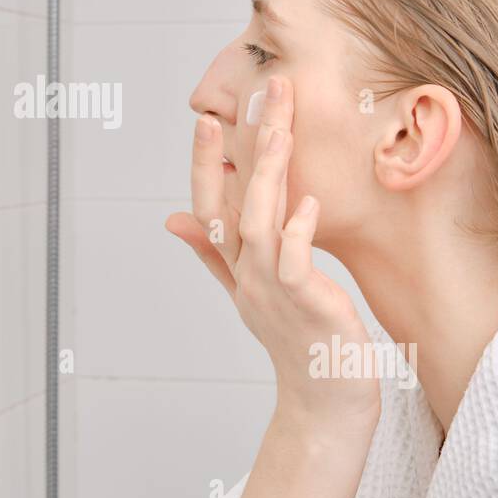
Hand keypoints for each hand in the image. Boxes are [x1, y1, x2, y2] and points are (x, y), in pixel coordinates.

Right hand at [166, 75, 380, 432]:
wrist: (325, 400)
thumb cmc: (297, 341)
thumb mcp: (248, 291)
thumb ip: (212, 254)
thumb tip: (172, 218)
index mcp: (236, 268)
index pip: (208, 208)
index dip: (204, 165)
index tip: (206, 120)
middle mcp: (248, 275)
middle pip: (233, 204)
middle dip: (242, 149)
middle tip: (257, 96)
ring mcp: (273, 290)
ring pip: (260, 223)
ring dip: (269, 175)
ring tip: (280, 130)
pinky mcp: (306, 304)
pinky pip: (295, 262)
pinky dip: (298, 230)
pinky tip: (309, 202)